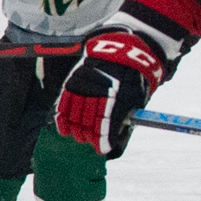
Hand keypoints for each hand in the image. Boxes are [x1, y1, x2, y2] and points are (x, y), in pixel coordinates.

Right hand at [55, 30, 167, 156]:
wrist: (120, 52)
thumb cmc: (131, 79)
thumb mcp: (137, 97)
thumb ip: (127, 118)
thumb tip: (117, 143)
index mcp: (120, 95)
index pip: (108, 122)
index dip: (104, 138)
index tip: (102, 148)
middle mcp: (100, 90)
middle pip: (91, 120)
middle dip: (91, 135)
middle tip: (91, 143)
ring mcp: (85, 85)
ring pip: (77, 114)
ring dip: (78, 130)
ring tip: (80, 138)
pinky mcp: (73, 81)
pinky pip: (64, 104)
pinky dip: (63, 119)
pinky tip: (65, 130)